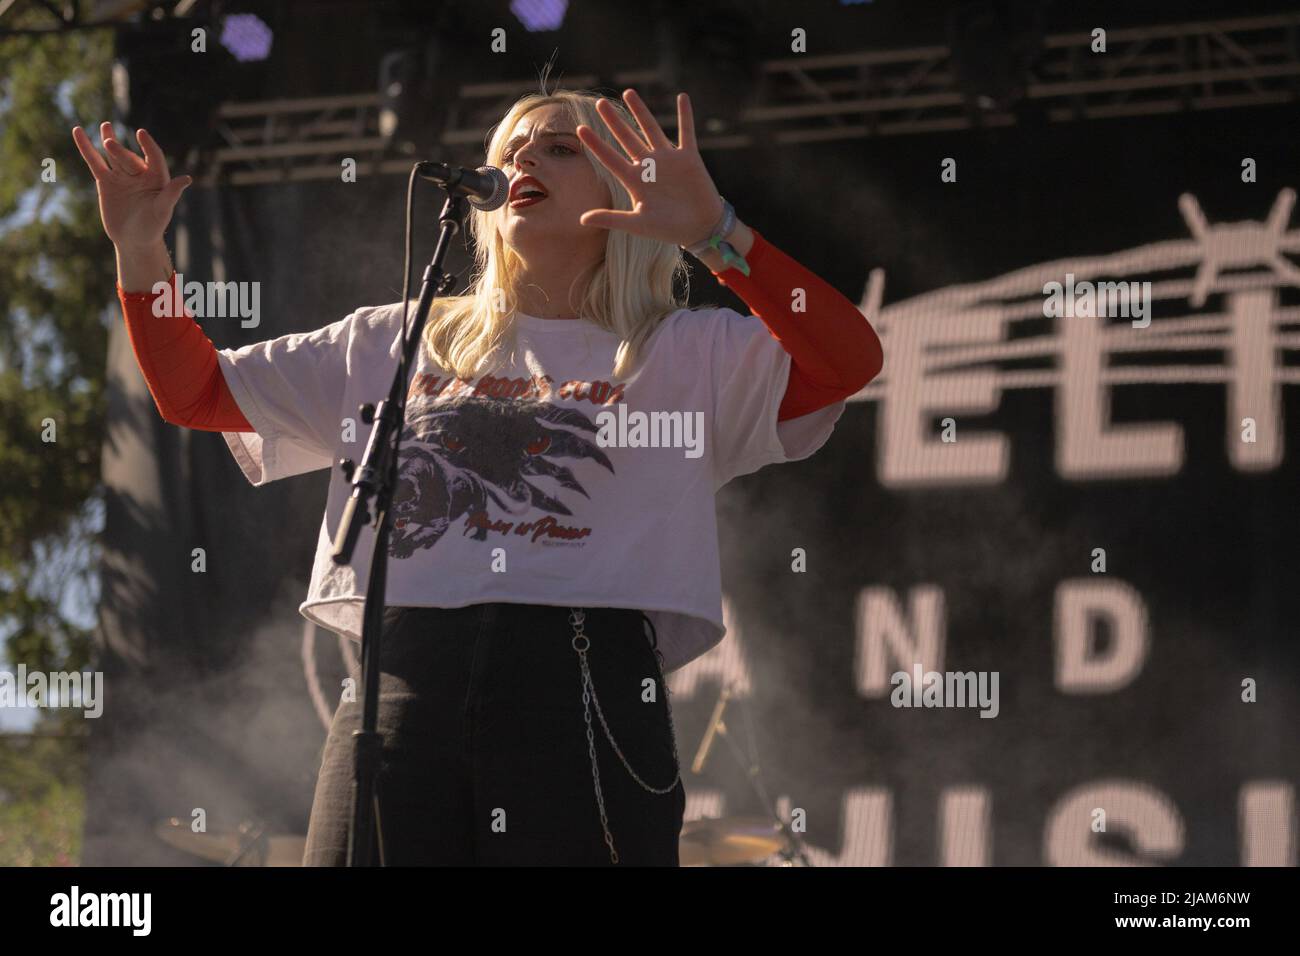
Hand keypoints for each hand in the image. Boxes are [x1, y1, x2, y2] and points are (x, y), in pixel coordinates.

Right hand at [71, 124, 191, 249]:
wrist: (133, 240)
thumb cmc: (153, 227)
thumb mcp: (162, 210)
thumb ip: (171, 193)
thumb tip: (187, 178)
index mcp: (157, 178)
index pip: (154, 157)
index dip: (148, 146)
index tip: (141, 133)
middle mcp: (140, 174)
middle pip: (130, 158)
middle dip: (120, 151)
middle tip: (110, 144)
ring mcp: (122, 176)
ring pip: (113, 155)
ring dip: (109, 140)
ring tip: (106, 125)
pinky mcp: (105, 181)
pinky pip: (95, 162)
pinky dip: (86, 148)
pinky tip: (78, 131)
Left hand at [575, 89, 724, 247]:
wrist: (699, 229)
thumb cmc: (668, 230)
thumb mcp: (638, 225)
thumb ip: (611, 219)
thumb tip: (582, 219)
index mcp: (635, 181)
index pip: (610, 159)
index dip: (596, 144)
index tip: (580, 129)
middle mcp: (649, 166)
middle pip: (626, 138)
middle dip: (613, 121)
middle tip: (599, 103)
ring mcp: (668, 160)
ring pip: (651, 129)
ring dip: (640, 111)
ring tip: (628, 93)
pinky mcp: (689, 158)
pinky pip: (686, 132)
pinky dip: (685, 116)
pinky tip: (682, 97)